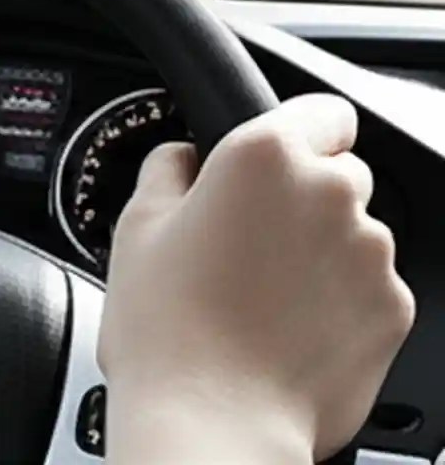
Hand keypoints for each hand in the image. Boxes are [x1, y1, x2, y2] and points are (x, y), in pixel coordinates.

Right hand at [99, 94, 414, 462]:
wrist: (211, 420)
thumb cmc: (167, 330)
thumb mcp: (136, 229)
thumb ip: (166, 170)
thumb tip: (180, 157)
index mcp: (263, 156)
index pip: (321, 109)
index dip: (296, 132)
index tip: (274, 161)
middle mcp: (329, 192)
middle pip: (337, 172)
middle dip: (301, 197)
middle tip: (246, 241)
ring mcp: (370, 252)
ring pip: (354, 232)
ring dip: (319, 251)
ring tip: (261, 295)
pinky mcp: (393, 308)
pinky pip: (369, 287)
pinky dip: (338, 300)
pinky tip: (287, 326)